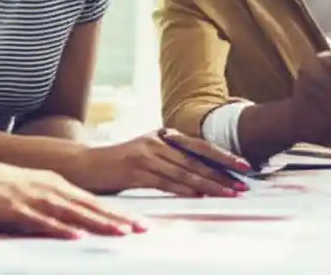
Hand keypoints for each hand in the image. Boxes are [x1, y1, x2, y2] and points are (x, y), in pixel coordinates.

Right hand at [0, 160, 144, 238]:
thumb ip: (50, 204)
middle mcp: (51, 188)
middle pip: (92, 206)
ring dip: (100, 224)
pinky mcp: (17, 210)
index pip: (94, 201)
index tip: (140, 223)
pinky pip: (44, 221)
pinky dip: (62, 229)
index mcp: (55, 184)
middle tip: (144, 229)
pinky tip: (78, 235)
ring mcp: (35, 199)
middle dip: (119, 219)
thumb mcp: (29, 191)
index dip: (118, 213)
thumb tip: (70, 221)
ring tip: (122, 233)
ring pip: (74, 213)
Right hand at [74, 128, 251, 197]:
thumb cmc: (119, 162)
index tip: (244, 166)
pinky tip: (198, 195)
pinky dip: (183, 188)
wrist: (85, 164)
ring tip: (228, 193)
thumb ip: (170, 157)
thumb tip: (198, 171)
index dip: (223, 156)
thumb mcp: (146, 152)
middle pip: (197, 159)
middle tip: (243, 184)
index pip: (200, 146)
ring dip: (209, 184)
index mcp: (164, 136)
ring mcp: (146, 156)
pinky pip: (164, 181)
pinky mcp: (135, 171)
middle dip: (223, 172)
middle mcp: (158, 142)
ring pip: (185, 172)